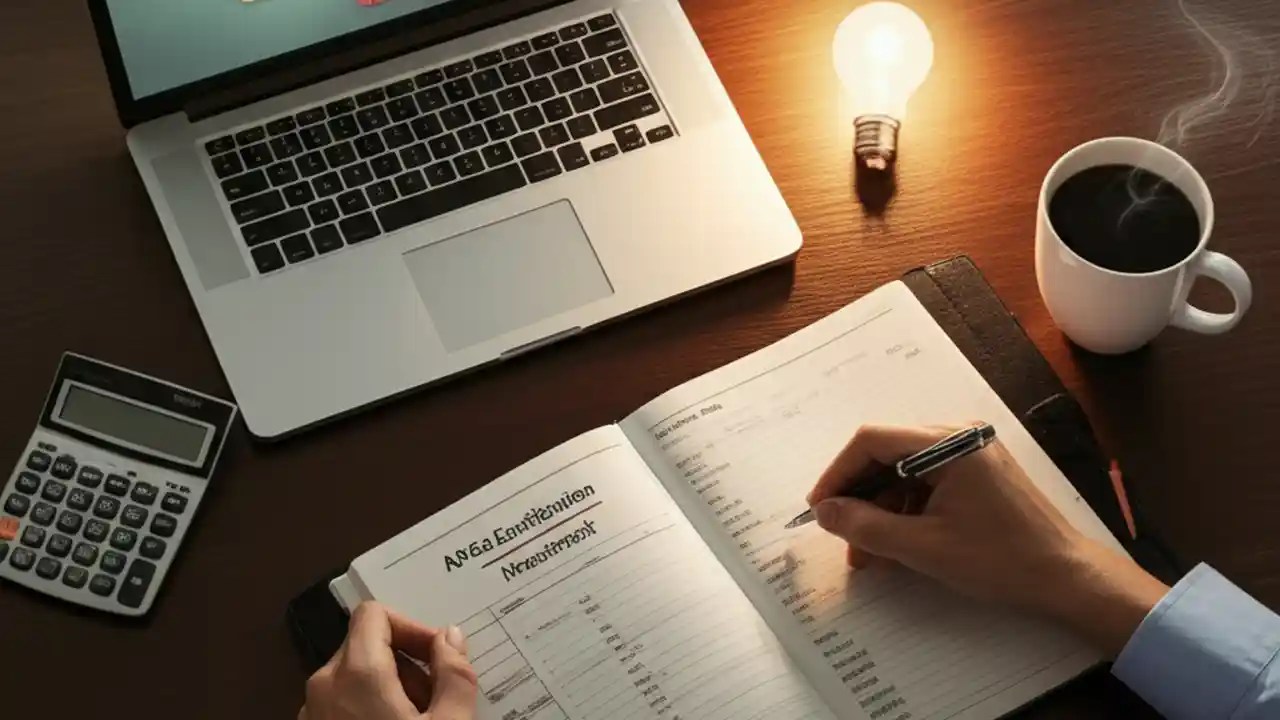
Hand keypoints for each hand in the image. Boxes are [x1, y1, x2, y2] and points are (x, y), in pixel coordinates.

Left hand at [300, 602, 477, 719]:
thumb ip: (454, 676)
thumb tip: (451, 636)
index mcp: (356, 673)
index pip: (375, 614)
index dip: (413, 628)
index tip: (439, 657)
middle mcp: (324, 686)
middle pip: (367, 645)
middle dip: (408, 663)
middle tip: (437, 696)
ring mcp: (311, 711)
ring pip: (354, 675)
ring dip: (391, 687)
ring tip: (421, 717)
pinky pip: (341, 702)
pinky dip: (370, 706)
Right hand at [807, 424, 1168, 655]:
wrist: (1066, 578)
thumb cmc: (1001, 560)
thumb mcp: (924, 547)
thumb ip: (866, 526)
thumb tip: (824, 512)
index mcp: (949, 442)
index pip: (873, 441)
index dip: (838, 473)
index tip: (819, 507)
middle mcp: (958, 436)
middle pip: (887, 455)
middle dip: (859, 498)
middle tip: (840, 536)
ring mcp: (970, 454)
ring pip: (904, 474)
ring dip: (880, 512)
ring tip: (866, 556)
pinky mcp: (976, 475)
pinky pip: (926, 485)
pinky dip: (905, 513)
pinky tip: (893, 548)